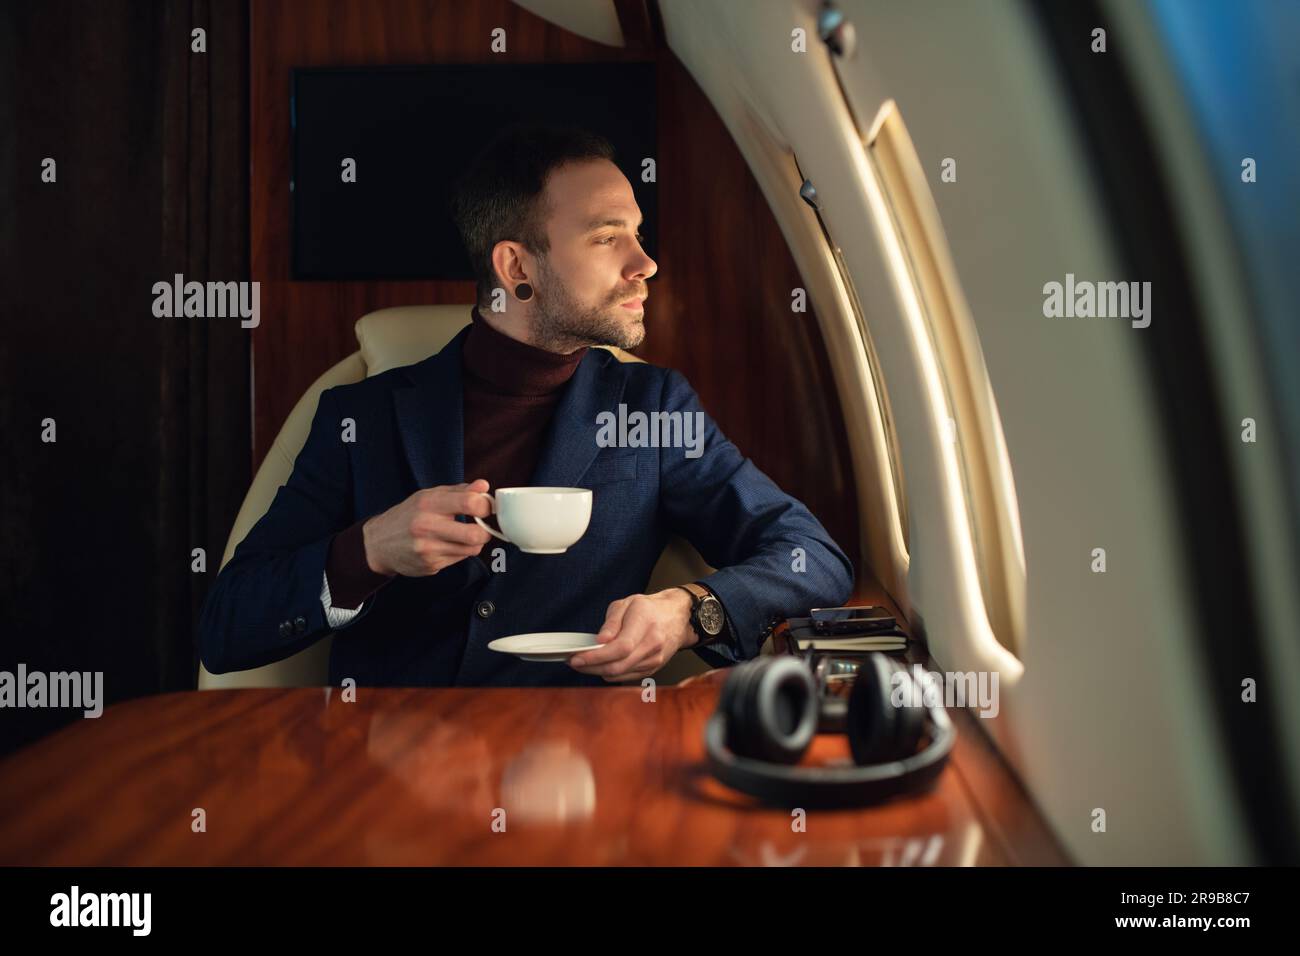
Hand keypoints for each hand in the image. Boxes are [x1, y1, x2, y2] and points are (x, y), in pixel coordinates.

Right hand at [361, 479, 493, 576]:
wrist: (378, 543)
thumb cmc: (408, 515)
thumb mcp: (429, 496)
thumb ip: (459, 491)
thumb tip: (484, 486)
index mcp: (428, 503)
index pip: (469, 503)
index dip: (486, 506)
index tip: (486, 508)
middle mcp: (426, 526)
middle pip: (475, 534)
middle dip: (485, 531)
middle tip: (482, 527)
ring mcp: (427, 549)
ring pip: (471, 549)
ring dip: (474, 543)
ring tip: (464, 536)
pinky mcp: (429, 565)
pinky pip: (459, 559)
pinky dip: (460, 552)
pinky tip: (447, 546)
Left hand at [568, 589, 695, 682]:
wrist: (677, 617)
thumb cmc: (649, 608)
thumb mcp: (627, 604)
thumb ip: (611, 623)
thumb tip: (599, 642)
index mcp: (645, 623)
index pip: (620, 648)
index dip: (595, 657)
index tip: (576, 658)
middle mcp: (652, 645)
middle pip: (618, 666)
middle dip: (591, 667)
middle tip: (573, 662)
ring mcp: (654, 660)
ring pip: (620, 674)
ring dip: (598, 671)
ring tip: (583, 663)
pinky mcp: (652, 669)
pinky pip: (626, 677)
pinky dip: (610, 673)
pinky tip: (599, 665)